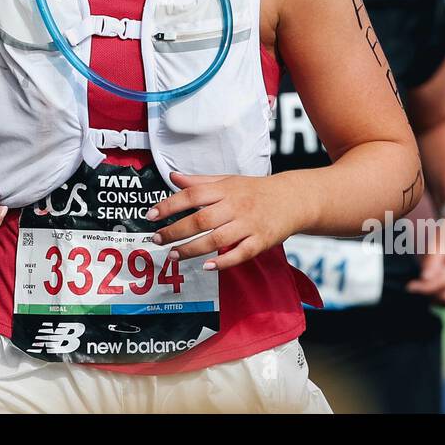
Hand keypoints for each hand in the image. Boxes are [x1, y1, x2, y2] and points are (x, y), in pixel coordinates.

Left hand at [146, 172, 298, 271]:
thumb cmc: (256, 190)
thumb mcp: (229, 180)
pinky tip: (207, 266)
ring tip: (173, 255)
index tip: (151, 215)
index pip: (192, 194)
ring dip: (192, 249)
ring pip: (217, 239)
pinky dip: (223, 261)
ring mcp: (249, 224)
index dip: (170, 205)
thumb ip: (200, 181)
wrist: (293, 198)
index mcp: (225, 189)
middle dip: (175, 230)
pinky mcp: (261, 241)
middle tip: (157, 239)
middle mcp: (236, 205)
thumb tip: (173, 177)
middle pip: (201, 219)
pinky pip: (240, 253)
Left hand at [406, 210, 444, 304]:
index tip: (409, 287)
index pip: (441, 283)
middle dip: (429, 295)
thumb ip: (432, 262)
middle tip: (414, 288)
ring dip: (436, 298)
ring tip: (422, 288)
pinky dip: (443, 296)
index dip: (424, 288)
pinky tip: (431, 288)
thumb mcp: (437, 242)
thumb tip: (425, 279)